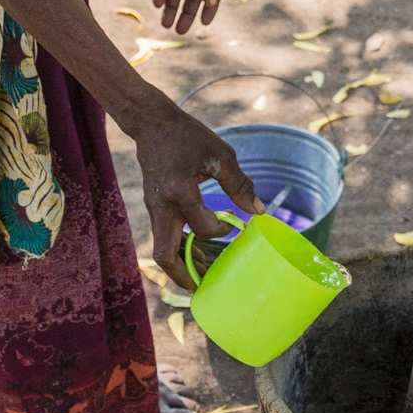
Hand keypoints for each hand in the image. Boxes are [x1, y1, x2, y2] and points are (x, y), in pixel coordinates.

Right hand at [133, 106, 262, 284]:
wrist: (153, 124)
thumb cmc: (188, 136)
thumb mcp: (220, 155)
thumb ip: (239, 184)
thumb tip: (259, 211)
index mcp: (180, 191)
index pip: (201, 227)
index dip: (220, 233)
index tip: (233, 228)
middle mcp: (162, 206)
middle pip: (165, 256)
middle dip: (184, 276)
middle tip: (205, 288)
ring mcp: (154, 209)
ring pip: (162, 250)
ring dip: (182, 266)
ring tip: (203, 275)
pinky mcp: (153, 208)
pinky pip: (163, 237)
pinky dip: (178, 250)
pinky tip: (195, 252)